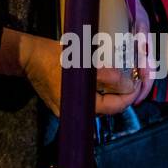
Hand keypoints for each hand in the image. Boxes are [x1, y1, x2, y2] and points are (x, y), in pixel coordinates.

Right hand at [16, 32, 146, 116]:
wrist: (29, 55)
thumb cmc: (55, 58)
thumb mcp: (86, 65)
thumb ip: (109, 77)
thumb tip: (129, 86)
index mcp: (80, 107)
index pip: (113, 107)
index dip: (129, 95)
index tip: (138, 82)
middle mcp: (74, 113)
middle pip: (106, 106)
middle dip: (120, 93)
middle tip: (131, 78)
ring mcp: (67, 107)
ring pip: (97, 101)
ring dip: (109, 91)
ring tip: (119, 77)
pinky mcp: (62, 99)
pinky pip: (86, 97)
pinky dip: (96, 89)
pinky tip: (101, 79)